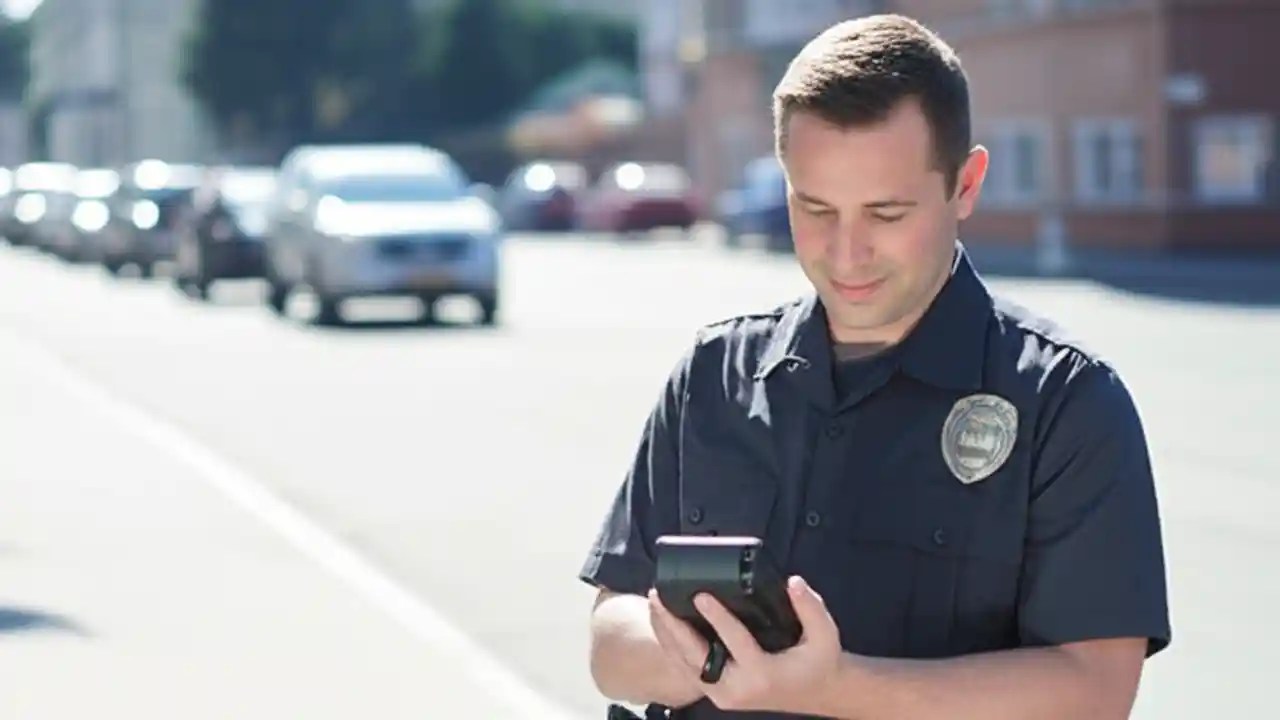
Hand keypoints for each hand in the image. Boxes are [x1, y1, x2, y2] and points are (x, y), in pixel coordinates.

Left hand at [648, 577, 842, 714]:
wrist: (817, 692)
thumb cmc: (819, 661)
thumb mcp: (825, 634)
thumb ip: (811, 607)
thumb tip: (793, 583)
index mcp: (762, 674)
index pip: (734, 641)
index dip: (717, 617)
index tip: (700, 595)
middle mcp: (737, 688)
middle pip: (695, 656)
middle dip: (675, 626)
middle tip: (659, 597)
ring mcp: (724, 694)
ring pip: (684, 664)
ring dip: (666, 634)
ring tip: (655, 604)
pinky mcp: (717, 692)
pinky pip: (686, 670)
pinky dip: (671, 646)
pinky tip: (662, 624)